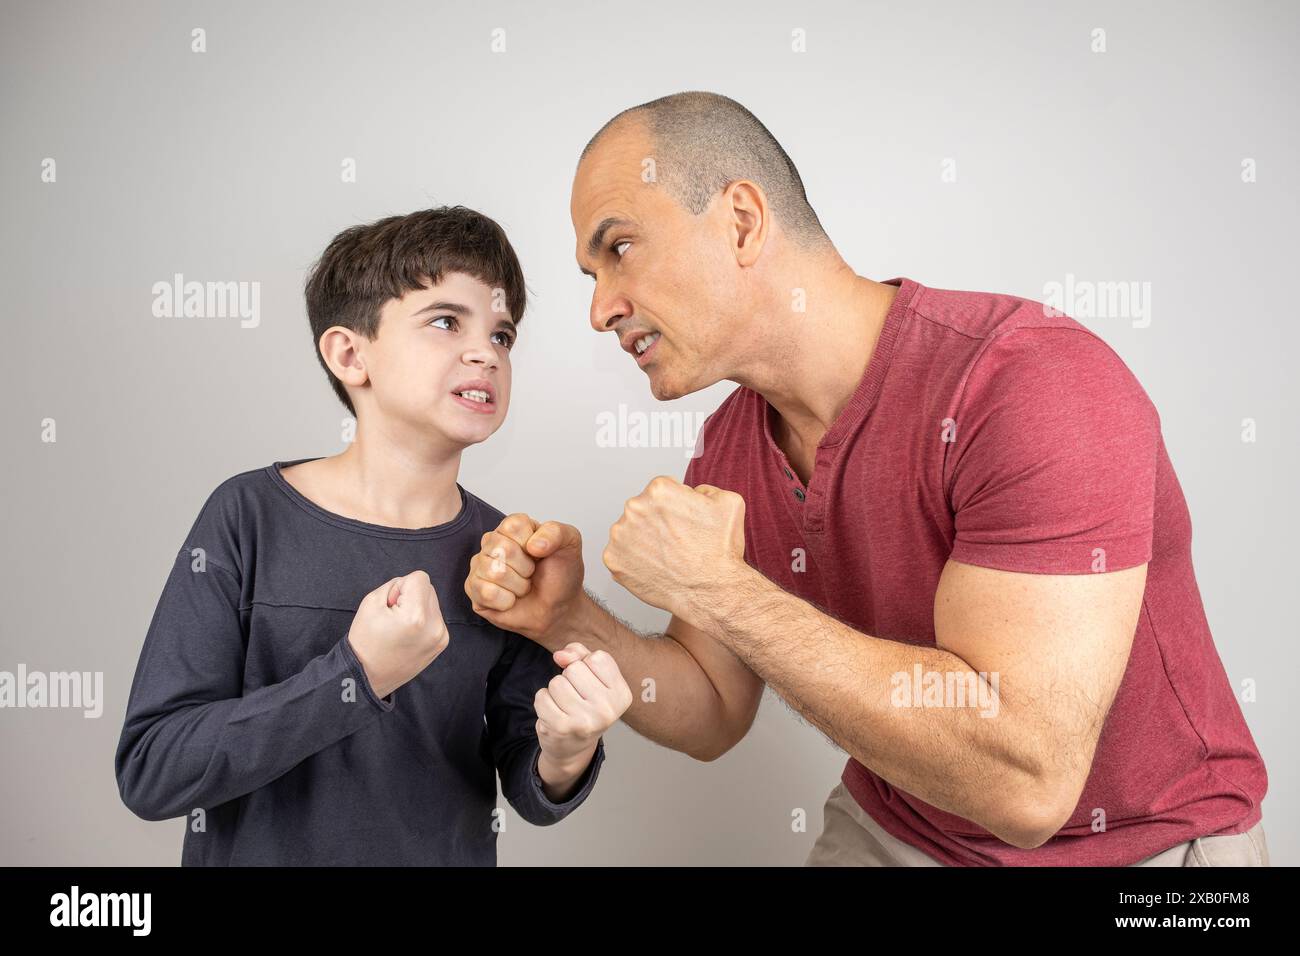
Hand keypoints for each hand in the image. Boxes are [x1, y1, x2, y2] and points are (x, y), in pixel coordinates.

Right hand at [346, 569, 449, 699]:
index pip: (420, 577)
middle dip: (411, 596)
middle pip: (429, 588)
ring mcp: (440, 636)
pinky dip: (423, 620)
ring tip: (401, 627)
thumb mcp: (371, 601)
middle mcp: (433, 626)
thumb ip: (395, 584)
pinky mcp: (442, 643)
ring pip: (433, 602)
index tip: (390, 604)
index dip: (400, 586)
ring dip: (418, 607)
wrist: (368, 675)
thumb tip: (412, 585)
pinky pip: (435, 617)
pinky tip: (408, 634)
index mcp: (415, 615)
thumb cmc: (366, 640)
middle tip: (394, 616)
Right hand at [464, 513, 584, 643]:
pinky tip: (511, 600)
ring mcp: (480, 566)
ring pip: (494, 572)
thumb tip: (534, 545)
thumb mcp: (570, 545)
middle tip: (531, 574)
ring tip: (523, 587)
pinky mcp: (474, 590)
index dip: (532, 545)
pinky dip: (506, 601)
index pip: (513, 526)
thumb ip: (557, 533)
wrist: (559, 609)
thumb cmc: (561, 575)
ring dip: (518, 586)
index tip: (540, 554)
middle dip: (526, 568)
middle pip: (501, 549)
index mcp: (513, 527)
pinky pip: (485, 593)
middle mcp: (493, 543)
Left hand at [535, 642, 632, 768]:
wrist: (573, 747)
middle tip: (576, 697)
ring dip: (555, 690)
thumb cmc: (584, 705)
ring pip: (557, 682)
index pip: (598, 658)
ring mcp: (585, 721)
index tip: (591, 683)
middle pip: (575, 668)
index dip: (587, 665)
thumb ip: (579, 655)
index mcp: (622, 695)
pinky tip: (554, 713)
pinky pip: (541, 696)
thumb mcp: (591, 677)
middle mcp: (608, 710)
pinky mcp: (561, 727)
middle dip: (570, 678)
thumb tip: (559, 655)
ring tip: (565, 706)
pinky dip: (543, 701)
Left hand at [602, 477, 746, 618]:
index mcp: (659, 490)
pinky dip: (635, 561)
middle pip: (643, 509)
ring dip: (644, 540)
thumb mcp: (729, 502)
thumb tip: (693, 493)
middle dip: (657, 522)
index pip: (661, 491)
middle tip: (676, 541)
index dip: (675, 507)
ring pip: (631, 532)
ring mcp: (620, 535)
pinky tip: (656, 567)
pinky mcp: (613, 560)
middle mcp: (634, 508)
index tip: (683, 522)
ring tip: (667, 556)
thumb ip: (705, 489)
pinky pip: (623, 555)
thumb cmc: (720, 550)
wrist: (711, 591)